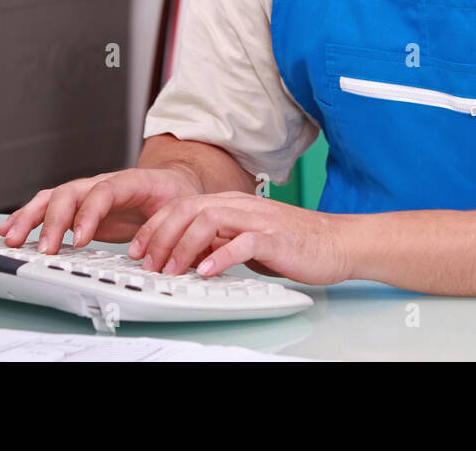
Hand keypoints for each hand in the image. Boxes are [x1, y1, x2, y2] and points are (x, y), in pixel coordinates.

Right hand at [0, 166, 202, 252]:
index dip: (89, 214)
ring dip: (31, 217)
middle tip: (44, 249)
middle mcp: (102, 184)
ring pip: (53, 198)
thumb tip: (154, 251)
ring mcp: (87, 193)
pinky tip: (12, 230)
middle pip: (70, 192)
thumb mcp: (180, 209)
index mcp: (130, 182)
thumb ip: (167, 226)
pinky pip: (49, 208)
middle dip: (52, 220)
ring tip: (13, 237)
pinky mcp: (78, 207)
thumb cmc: (175, 197)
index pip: (103, 192)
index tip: (80, 239)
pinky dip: (29, 217)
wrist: (171, 185)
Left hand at [126, 192, 352, 286]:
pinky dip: (221, 256)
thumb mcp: (246, 239)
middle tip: (147, 262)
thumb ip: (219, 240)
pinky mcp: (275, 238)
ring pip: (209, 219)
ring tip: (171, 269)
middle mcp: (241, 206)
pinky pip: (243, 243)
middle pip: (189, 208)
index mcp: (232, 204)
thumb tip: (188, 254)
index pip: (182, 206)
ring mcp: (258, 220)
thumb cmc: (295, 242)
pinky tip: (207, 272)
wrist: (337, 242)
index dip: (154, 226)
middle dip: (160, 235)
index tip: (137, 249)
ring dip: (184, 246)